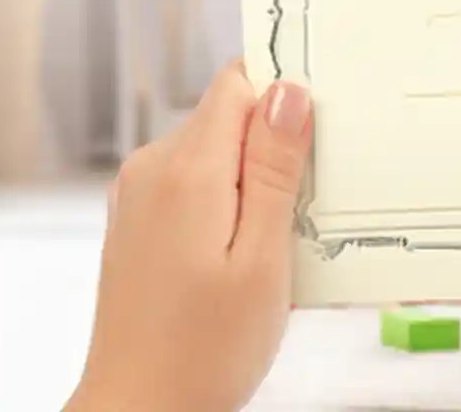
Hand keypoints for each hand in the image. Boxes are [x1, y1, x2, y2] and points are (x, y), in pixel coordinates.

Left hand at [65, 62, 312, 411]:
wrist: (139, 411)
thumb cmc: (205, 350)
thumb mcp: (263, 258)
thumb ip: (276, 170)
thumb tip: (288, 93)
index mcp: (187, 172)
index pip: (238, 82)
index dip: (284, 94)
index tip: (321, 128)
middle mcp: (153, 171)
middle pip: (230, 117)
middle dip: (278, 147)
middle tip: (309, 209)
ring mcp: (139, 196)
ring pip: (216, 152)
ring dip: (258, 181)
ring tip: (279, 244)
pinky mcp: (139, 222)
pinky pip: (197, 185)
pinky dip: (231, 204)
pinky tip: (248, 256)